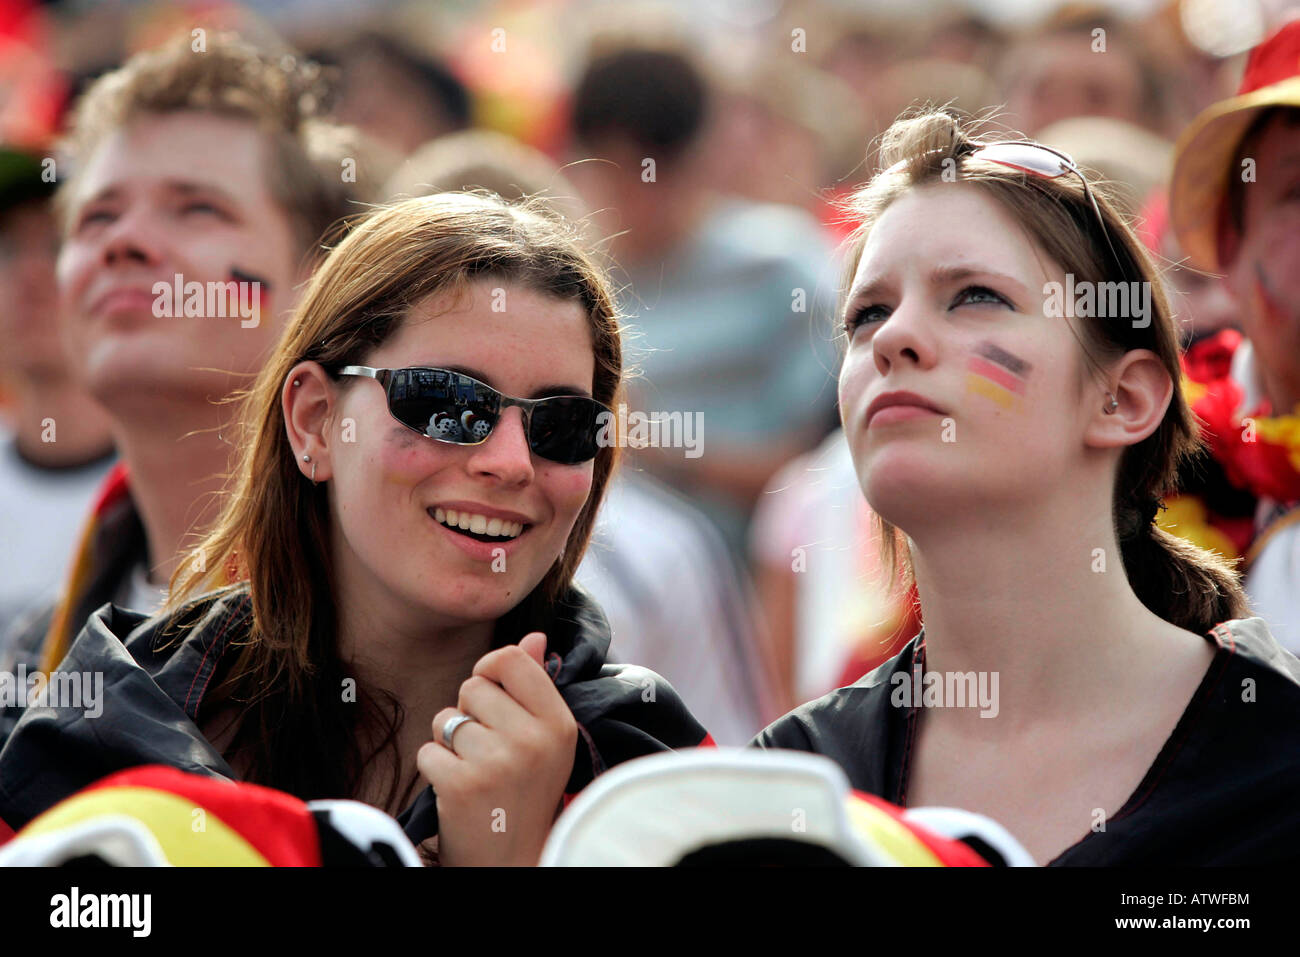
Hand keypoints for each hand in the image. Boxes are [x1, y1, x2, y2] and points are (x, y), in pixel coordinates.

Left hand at [416, 632, 577, 865]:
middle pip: (473, 686)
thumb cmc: (526, 792)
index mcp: (559, 723)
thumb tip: (534, 636)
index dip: (490, 672)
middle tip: (488, 750)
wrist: (514, 859)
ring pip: (446, 718)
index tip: (491, 696)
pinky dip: (434, 770)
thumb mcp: (545, 739)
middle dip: (469, 713)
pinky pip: (428, 751)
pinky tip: (457, 790)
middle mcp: (534, 739)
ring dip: (450, 743)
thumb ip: (536, 685)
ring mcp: (499, 762)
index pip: (511, 659)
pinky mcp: (463, 785)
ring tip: (474, 771)